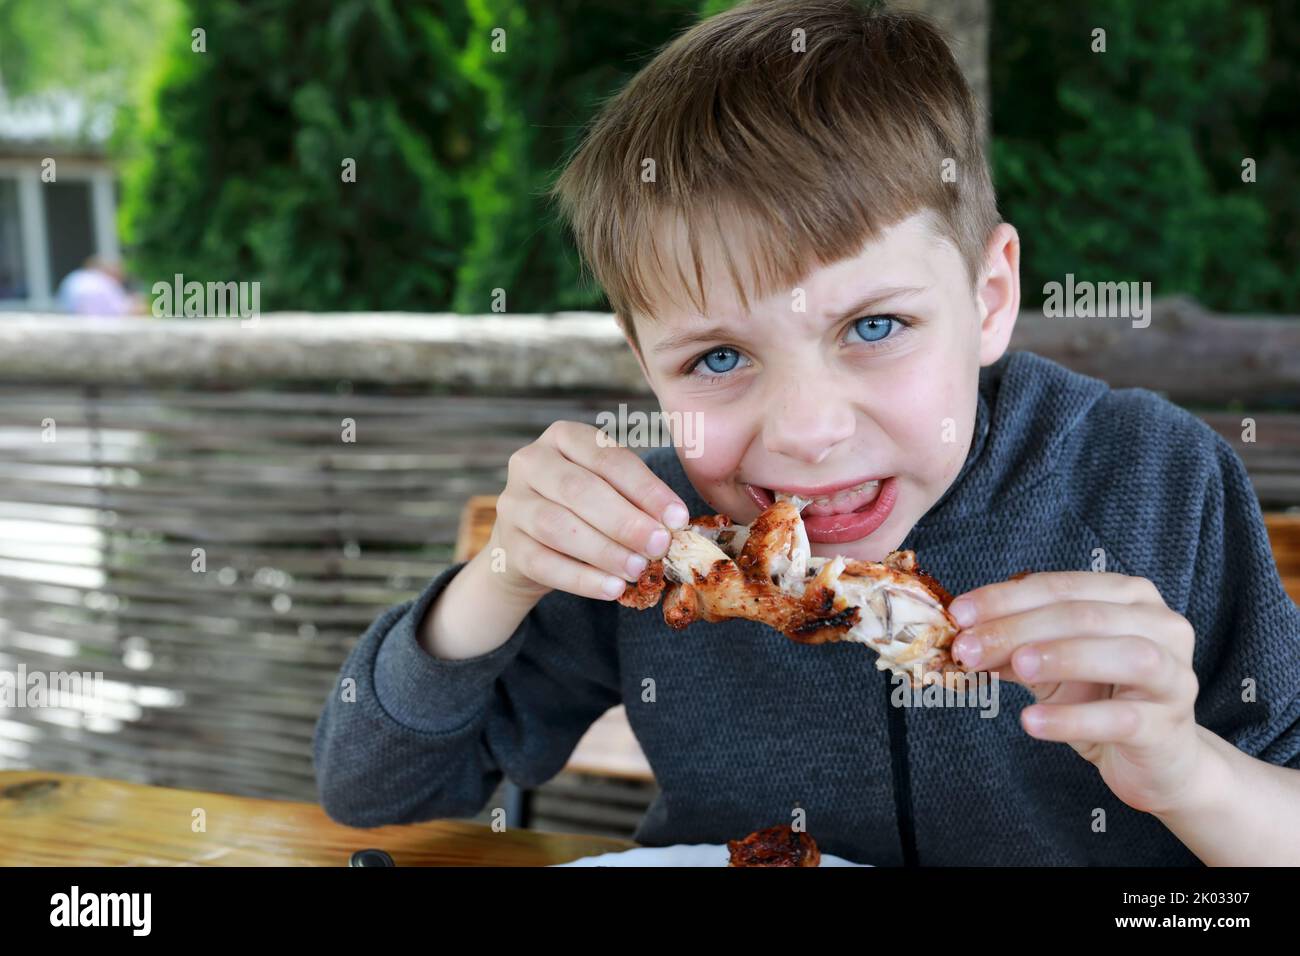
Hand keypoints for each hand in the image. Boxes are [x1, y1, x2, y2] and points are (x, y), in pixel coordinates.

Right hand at [487, 421, 689, 602]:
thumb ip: (638, 500)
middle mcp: (530, 462)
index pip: (607, 458)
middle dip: (624, 521)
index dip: (646, 489)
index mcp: (564, 437)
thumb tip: (674, 524)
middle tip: (660, 545)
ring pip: (557, 527)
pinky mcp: (508, 545)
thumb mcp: (610, 490)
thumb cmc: (585, 508)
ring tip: (639, 569)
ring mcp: (512, 504)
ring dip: (604, 551)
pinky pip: (544, 564)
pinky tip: (613, 588)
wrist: (535, 544)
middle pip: (579, 489)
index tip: (678, 518)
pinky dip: (582, 579)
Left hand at [948, 572, 1204, 814]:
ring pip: (1125, 655)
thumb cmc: (1102, 696)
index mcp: (1130, 596)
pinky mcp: (1168, 726)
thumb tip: (965, 639)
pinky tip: (1032, 721)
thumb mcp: (1051, 665)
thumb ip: (1014, 647)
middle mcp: (1161, 626)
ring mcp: (1173, 675)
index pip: (1060, 587)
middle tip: (968, 648)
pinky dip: (1073, 718)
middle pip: (1086, 616)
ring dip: (1063, 656)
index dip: (1005, 598)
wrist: (1156, 758)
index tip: (958, 615)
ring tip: (1016, 667)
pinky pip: (1121, 718)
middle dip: (1019, 628)